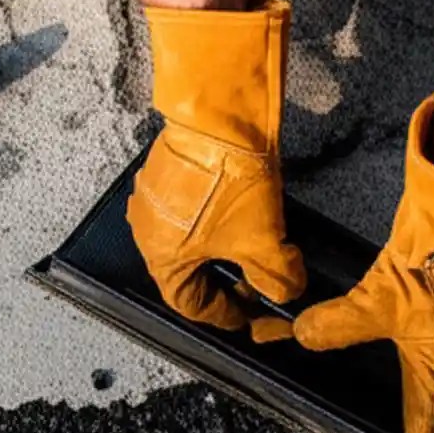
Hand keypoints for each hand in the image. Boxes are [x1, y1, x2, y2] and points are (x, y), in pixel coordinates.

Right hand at [127, 125, 304, 330]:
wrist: (221, 117)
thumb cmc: (230, 180)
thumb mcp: (263, 242)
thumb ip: (278, 280)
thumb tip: (285, 292)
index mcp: (162, 258)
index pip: (193, 305)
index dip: (227, 314)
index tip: (250, 315)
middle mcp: (148, 232)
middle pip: (188, 274)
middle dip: (224, 281)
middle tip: (254, 282)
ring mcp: (153, 199)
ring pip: (189, 241)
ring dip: (220, 251)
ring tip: (252, 247)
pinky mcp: (165, 172)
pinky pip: (188, 212)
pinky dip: (214, 222)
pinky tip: (240, 214)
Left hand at [294, 248, 433, 432]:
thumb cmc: (428, 266)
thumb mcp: (374, 303)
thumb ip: (337, 325)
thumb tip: (302, 336)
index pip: (428, 417)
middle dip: (419, 405)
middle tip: (408, 425)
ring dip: (422, 369)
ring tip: (406, 382)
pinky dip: (426, 338)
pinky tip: (411, 331)